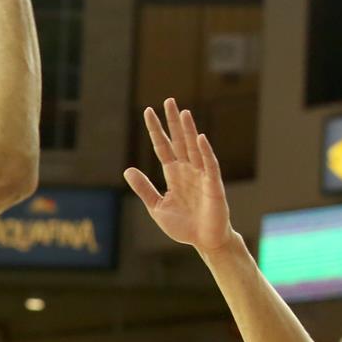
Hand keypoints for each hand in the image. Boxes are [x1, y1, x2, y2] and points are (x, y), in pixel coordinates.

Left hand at [124, 98, 237, 252]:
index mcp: (173, 174)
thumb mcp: (156, 206)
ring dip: (189, 130)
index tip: (148, 111)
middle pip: (179, 141)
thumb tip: (127, 170)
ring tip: (183, 112)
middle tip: (168, 100)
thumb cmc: (183, 225)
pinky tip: (200, 138)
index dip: (156, 130)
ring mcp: (201, 175)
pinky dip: (205, 152)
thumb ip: (144, 188)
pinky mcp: (213, 185)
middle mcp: (187, 170)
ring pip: (194, 148)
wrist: (203, 241)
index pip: (163, 146)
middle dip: (173, 122)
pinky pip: (209, 165)